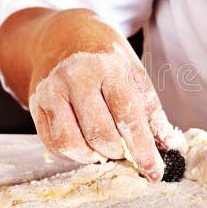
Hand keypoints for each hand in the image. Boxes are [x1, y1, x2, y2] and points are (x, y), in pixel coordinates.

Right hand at [26, 9, 184, 180]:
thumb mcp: (135, 75)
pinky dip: (74, 153)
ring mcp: (51, 91)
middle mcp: (76, 78)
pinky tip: (86, 145)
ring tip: (106, 149)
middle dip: (119, 153)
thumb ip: (152, 113)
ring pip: (73, 144)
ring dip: (94, 156)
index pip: (128, 116)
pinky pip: (54, 143)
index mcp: (108, 67)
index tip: (155, 172)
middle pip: (100, 134)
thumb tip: (170, 147)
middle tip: (126, 153)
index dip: (143, 149)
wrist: (63, 35)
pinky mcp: (35, 104)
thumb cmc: (106, 58)